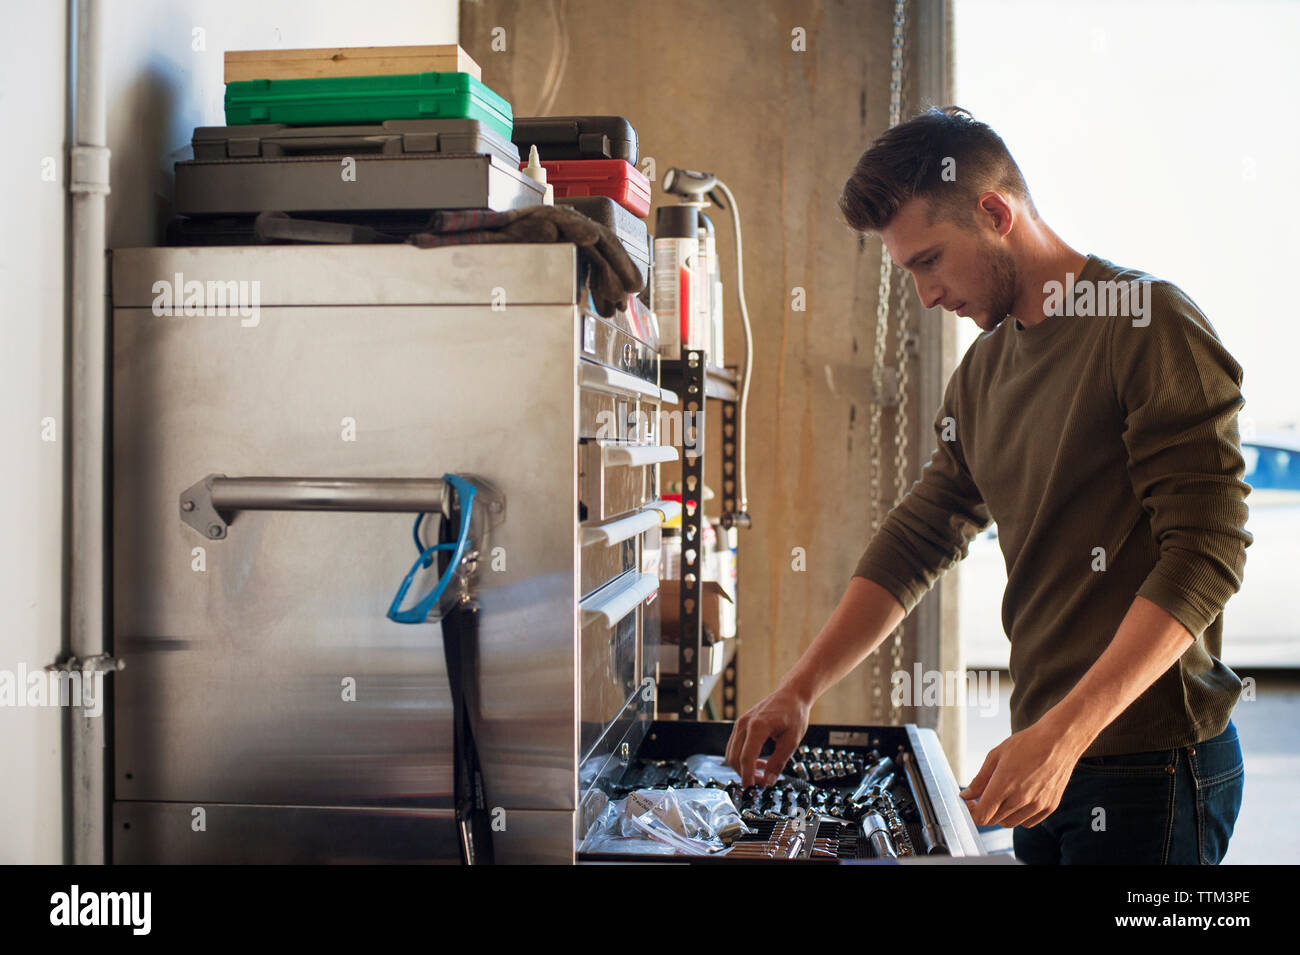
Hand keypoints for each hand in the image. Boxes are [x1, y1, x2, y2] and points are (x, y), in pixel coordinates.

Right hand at [724, 684, 811, 785]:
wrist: (791, 695)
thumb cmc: (794, 713)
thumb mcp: (792, 741)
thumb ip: (778, 762)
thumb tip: (768, 782)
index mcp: (758, 726)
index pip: (746, 757)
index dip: (747, 776)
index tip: (751, 790)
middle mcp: (744, 724)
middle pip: (734, 757)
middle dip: (745, 774)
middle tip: (761, 784)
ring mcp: (740, 724)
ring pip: (731, 753)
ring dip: (743, 768)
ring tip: (762, 775)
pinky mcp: (740, 725)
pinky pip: (735, 746)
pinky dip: (742, 759)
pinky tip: (759, 763)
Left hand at [958, 722, 1083, 827]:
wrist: (1058, 741)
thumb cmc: (1027, 744)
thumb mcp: (996, 755)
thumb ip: (980, 779)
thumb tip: (967, 795)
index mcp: (1005, 784)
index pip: (982, 815)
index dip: (971, 813)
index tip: (969, 804)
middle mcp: (1021, 799)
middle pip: (993, 820)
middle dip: (983, 811)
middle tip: (981, 798)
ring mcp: (1037, 805)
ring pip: (1010, 823)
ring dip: (1000, 814)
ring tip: (1001, 796)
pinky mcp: (1049, 807)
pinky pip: (1027, 822)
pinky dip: (1018, 816)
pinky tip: (1018, 800)